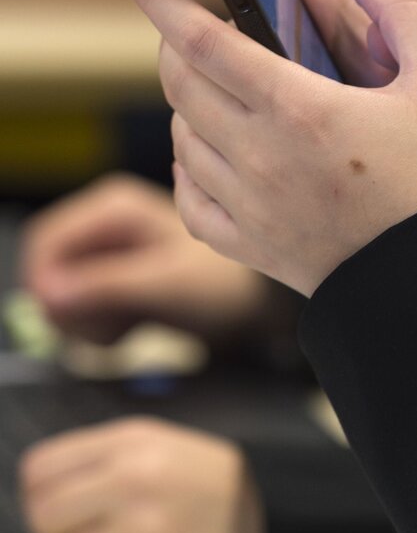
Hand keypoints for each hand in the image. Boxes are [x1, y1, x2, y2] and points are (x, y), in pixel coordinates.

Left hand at [20, 418, 265, 532]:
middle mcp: (138, 477)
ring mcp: (148, 526)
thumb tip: (35, 485)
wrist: (262, 526)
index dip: (41, 493)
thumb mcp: (161, 448)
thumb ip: (103, 457)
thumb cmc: (199, 488)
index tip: (64, 505)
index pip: (40, 469)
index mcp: (134, 441)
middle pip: (44, 516)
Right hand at [22, 174, 270, 346]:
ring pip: (61, 294)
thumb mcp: (167, 283)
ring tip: (130, 322)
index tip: (62, 316)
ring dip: (86, 320)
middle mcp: (106, 223)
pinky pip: (80, 307)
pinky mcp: (113, 278)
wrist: (255, 301)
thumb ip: (107, 285)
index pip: (46, 239)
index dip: (45, 281)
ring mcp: (108, 251)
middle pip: (49, 268)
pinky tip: (132, 324)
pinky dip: (98, 325)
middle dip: (69, 306)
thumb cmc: (224, 282)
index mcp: (116, 207)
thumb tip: (49, 292)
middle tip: (109, 325)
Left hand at [126, 0, 416, 295]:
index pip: (204, 41)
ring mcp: (249, 206)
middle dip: (176, 42)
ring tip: (228, 88)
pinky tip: (212, 152)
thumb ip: (402, 10)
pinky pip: (189, 198)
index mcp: (302, 109)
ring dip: (190, 100)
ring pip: (182, 136)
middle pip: (181, 83)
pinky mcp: (250, 247)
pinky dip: (190, 166)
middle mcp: (261, 156)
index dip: (161, 1)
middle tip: (202, 26)